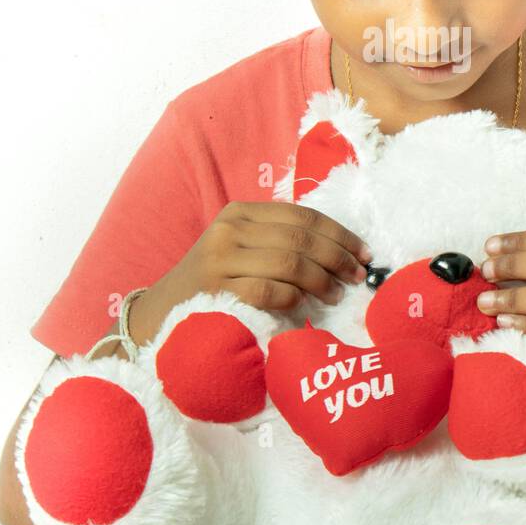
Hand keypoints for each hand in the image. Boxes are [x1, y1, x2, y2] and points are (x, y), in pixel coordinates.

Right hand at [127, 203, 372, 345]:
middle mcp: (230, 228)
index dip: (339, 233)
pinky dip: (292, 297)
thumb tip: (342, 254)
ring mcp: (220, 258)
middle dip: (337, 256)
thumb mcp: (242, 250)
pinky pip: (268, 289)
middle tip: (356, 277)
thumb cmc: (213, 283)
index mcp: (241, 212)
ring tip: (335, 295)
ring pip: (289, 261)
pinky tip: (304, 307)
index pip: (303, 215)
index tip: (363, 252)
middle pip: (300, 237)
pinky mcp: (217, 289)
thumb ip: (280, 244)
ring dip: (321, 280)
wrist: (162, 311)